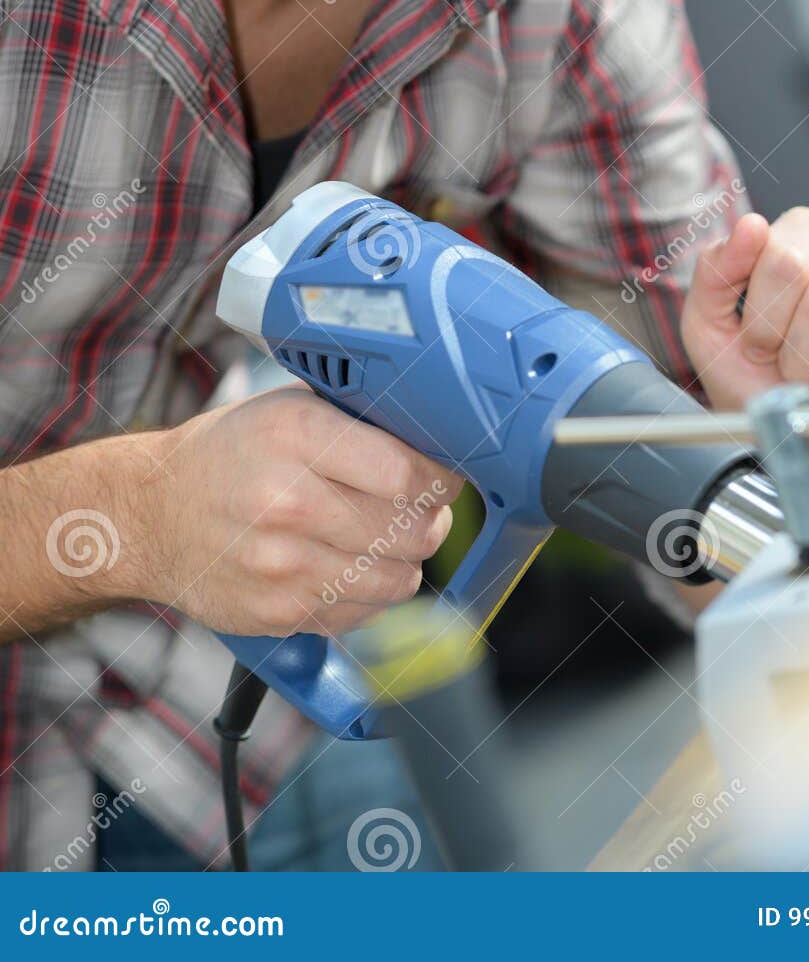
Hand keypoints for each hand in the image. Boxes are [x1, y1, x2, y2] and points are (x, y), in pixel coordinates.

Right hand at [129, 386, 462, 635]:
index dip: (441, 480)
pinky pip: (361, 614)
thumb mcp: (289, 409)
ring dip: (405, 562)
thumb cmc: (229, 454)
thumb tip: (439, 443)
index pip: (407, 473)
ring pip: (396, 580)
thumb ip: (360, 422)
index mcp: (297, 435)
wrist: (150, 514)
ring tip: (385, 541)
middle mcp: (288, 500)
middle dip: (429, 522)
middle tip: (422, 511)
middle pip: (409, 531)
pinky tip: (347, 567)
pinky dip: (369, 594)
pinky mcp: (276, 614)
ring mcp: (281, 565)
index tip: (444, 478)